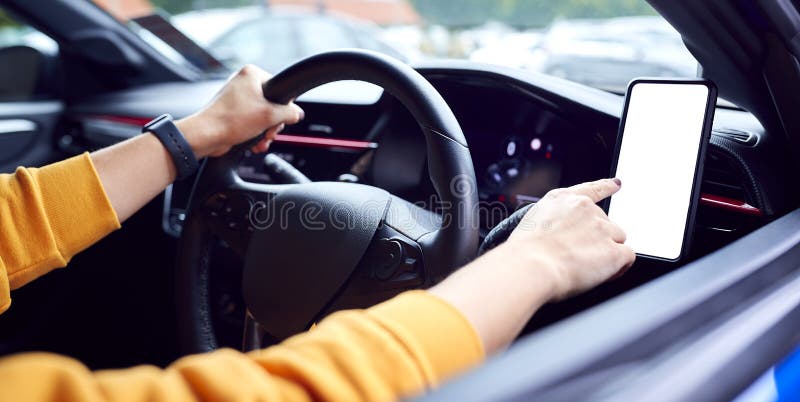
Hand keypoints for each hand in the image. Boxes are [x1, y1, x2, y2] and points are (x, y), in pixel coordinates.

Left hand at [175, 64, 304, 157]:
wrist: (207, 135)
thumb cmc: (231, 120)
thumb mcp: (270, 116)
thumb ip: (290, 113)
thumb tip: (296, 114)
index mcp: (252, 74)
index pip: (281, 88)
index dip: (283, 107)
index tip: (279, 119)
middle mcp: (243, 82)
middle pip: (273, 104)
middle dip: (273, 124)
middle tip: (269, 132)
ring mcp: (237, 97)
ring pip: (263, 116)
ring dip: (265, 132)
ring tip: (261, 140)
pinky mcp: (232, 112)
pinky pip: (252, 122)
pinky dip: (255, 134)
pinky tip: (254, 143)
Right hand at [504, 178, 634, 299]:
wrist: (531, 264)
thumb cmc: (524, 251)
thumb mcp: (533, 223)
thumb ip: (552, 223)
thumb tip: (558, 236)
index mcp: (562, 200)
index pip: (591, 189)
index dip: (606, 186)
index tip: (616, 184)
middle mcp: (585, 209)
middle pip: (606, 222)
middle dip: (598, 238)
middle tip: (579, 257)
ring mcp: (602, 228)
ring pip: (618, 239)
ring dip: (608, 251)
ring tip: (587, 267)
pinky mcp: (613, 251)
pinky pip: (627, 257)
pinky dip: (619, 267)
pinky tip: (606, 273)